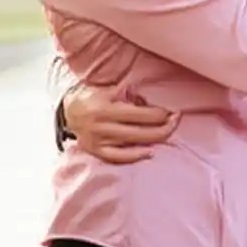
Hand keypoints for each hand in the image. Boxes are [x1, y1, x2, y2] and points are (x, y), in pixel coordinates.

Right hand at [64, 84, 178, 162]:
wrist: (69, 110)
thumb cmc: (95, 96)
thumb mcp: (110, 89)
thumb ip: (130, 94)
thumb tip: (152, 102)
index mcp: (105, 109)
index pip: (141, 115)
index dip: (161, 114)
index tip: (173, 111)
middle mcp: (101, 127)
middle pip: (141, 132)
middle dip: (164, 127)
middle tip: (176, 120)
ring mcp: (98, 141)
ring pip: (133, 144)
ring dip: (155, 139)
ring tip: (168, 132)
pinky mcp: (96, 151)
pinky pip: (118, 158)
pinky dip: (135, 156)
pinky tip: (150, 152)